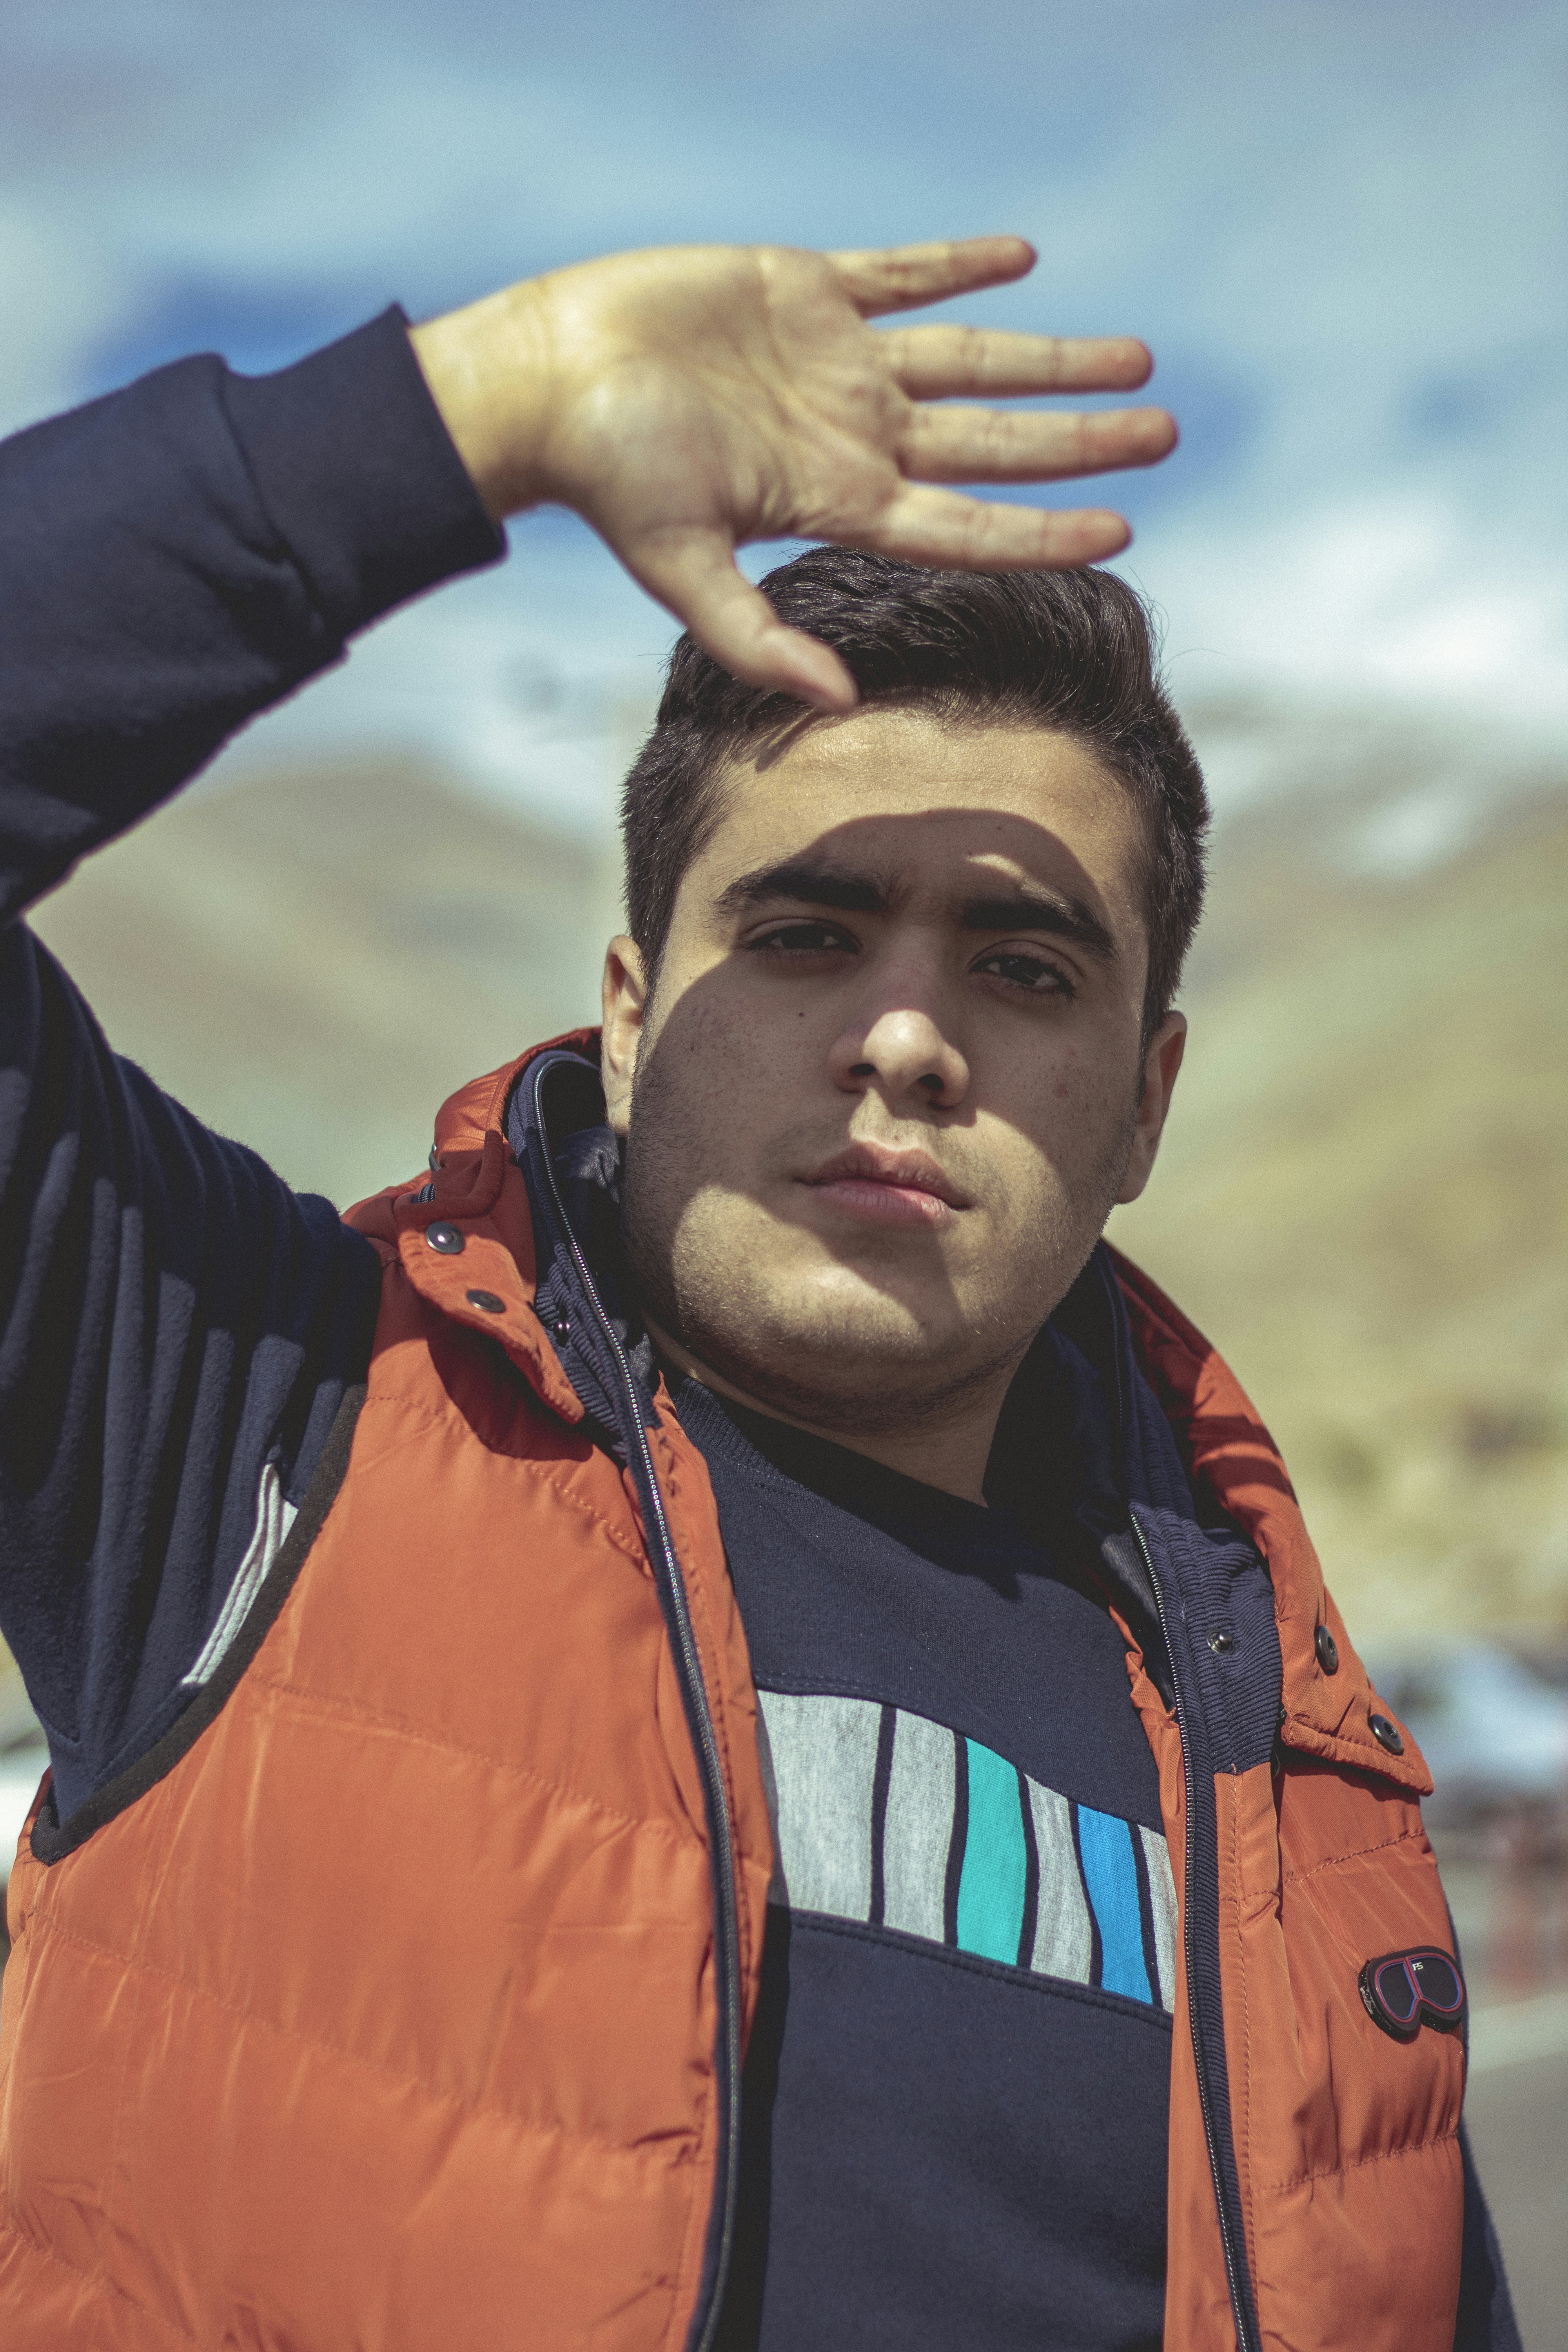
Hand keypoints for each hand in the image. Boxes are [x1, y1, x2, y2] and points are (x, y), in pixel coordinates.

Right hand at [410, 238, 1175, 710]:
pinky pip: (903, 276)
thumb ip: (757, 638)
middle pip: (995, 442)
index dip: (1044, 528)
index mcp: (837, 501)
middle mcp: (854, 436)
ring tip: (1137, 357)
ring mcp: (836, 365)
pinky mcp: (805, 290)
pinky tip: (1021, 260)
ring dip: (1053, 358)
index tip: (1122, 529)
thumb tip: (838, 702)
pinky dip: (960, 267)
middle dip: (1081, 440)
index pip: (967, 525)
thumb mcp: (680, 571)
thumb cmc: (608, 481)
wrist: (549, 383)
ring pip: (974, 360)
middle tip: (1165, 433)